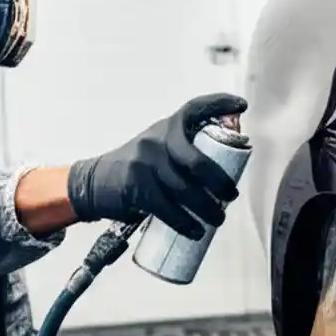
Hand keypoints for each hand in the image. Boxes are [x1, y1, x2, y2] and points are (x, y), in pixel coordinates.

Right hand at [66, 93, 247, 237]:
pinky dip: (184, 223)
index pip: (195, 108)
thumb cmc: (137, 167)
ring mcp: (145, 162)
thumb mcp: (158, 147)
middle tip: (231, 197)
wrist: (94, 181)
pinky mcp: (135, 186)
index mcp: (167, 126)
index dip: (219, 103)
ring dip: (206, 210)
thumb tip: (226, 170)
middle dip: (220, 183)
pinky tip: (195, 232)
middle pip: (198, 162)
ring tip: (217, 220)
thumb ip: (183, 150)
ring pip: (184, 190)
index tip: (241, 105)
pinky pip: (166, 208)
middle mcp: (157, 139)